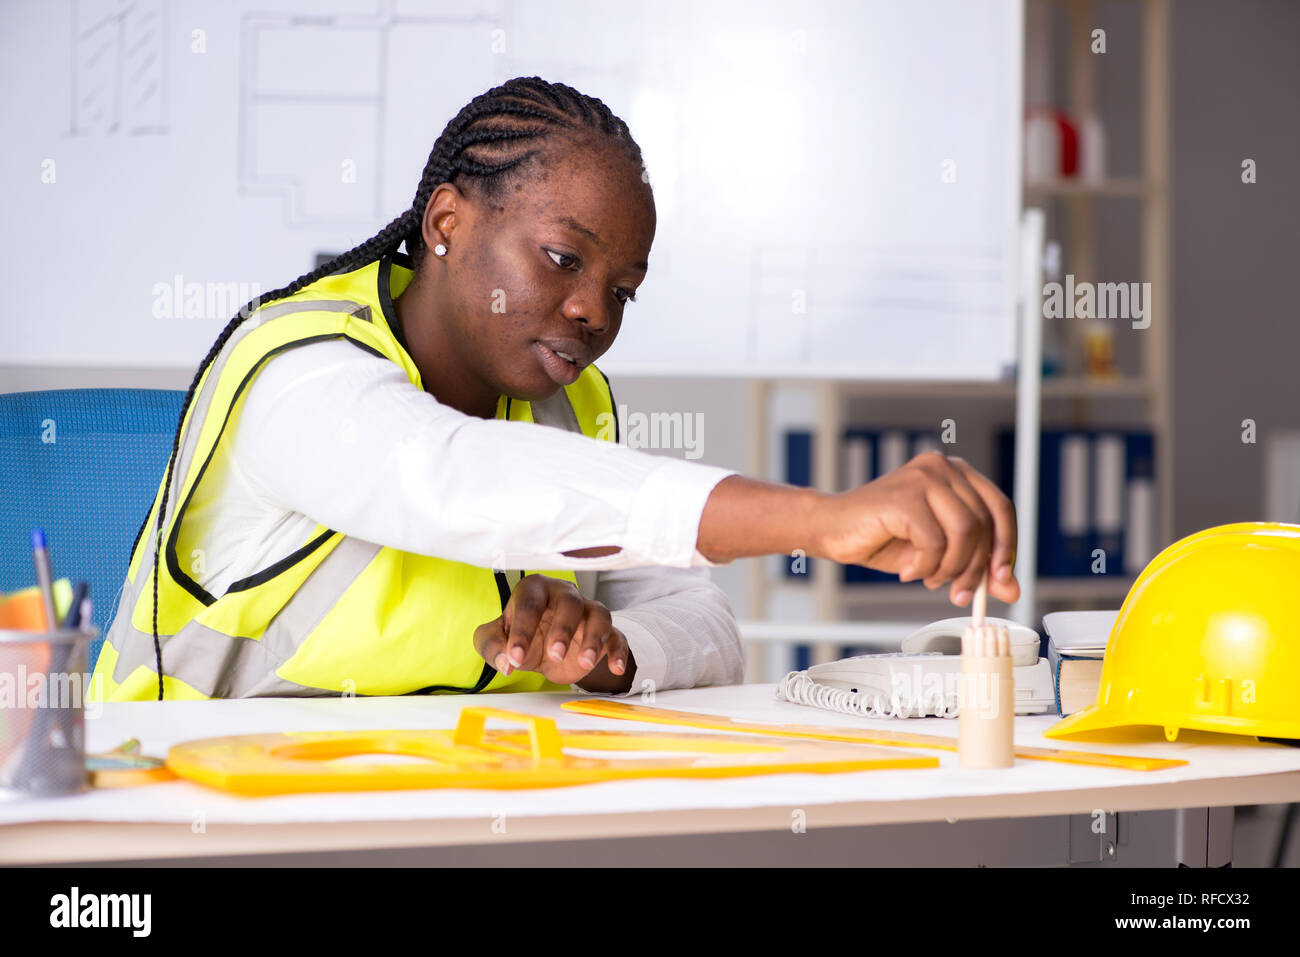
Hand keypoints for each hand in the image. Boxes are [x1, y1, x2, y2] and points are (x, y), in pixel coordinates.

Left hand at [472, 574, 632, 687]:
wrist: (547, 652)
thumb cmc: (523, 637)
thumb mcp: (497, 640)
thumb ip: (492, 645)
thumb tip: (504, 661)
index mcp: (535, 590)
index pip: (529, 605)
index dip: (522, 630)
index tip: (514, 656)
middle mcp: (564, 594)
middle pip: (570, 603)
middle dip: (563, 629)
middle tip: (554, 654)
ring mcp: (588, 612)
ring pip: (599, 614)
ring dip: (594, 638)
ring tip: (585, 663)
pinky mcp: (605, 632)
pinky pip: (617, 635)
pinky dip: (618, 651)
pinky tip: (614, 667)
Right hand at [810, 451, 1019, 605]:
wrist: (832, 529)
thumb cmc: (882, 536)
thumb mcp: (939, 555)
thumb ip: (976, 566)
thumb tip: (1011, 588)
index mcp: (954, 474)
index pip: (999, 508)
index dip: (1006, 546)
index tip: (1001, 579)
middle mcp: (942, 468)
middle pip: (984, 522)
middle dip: (976, 567)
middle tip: (960, 593)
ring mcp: (923, 478)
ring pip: (965, 532)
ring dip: (951, 567)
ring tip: (929, 578)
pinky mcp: (905, 496)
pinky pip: (935, 541)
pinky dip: (925, 566)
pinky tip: (909, 570)